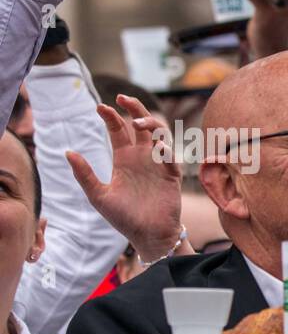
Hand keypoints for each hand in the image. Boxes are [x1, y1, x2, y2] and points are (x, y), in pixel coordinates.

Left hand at [66, 95, 181, 260]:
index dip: (110, 116)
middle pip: (142, 125)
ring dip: (150, 124)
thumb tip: (68, 152)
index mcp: (124, 159)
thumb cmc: (124, 218)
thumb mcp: (98, 195)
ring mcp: (159, 165)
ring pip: (159, 134)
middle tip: (122, 97)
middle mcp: (142, 158)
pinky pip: (171, 157)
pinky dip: (165, 150)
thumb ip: (84, 174)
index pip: (118, 130)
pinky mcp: (172, 176)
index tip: (100, 107)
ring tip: (137, 123)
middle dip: (134, 108)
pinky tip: (156, 149)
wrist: (148, 236)